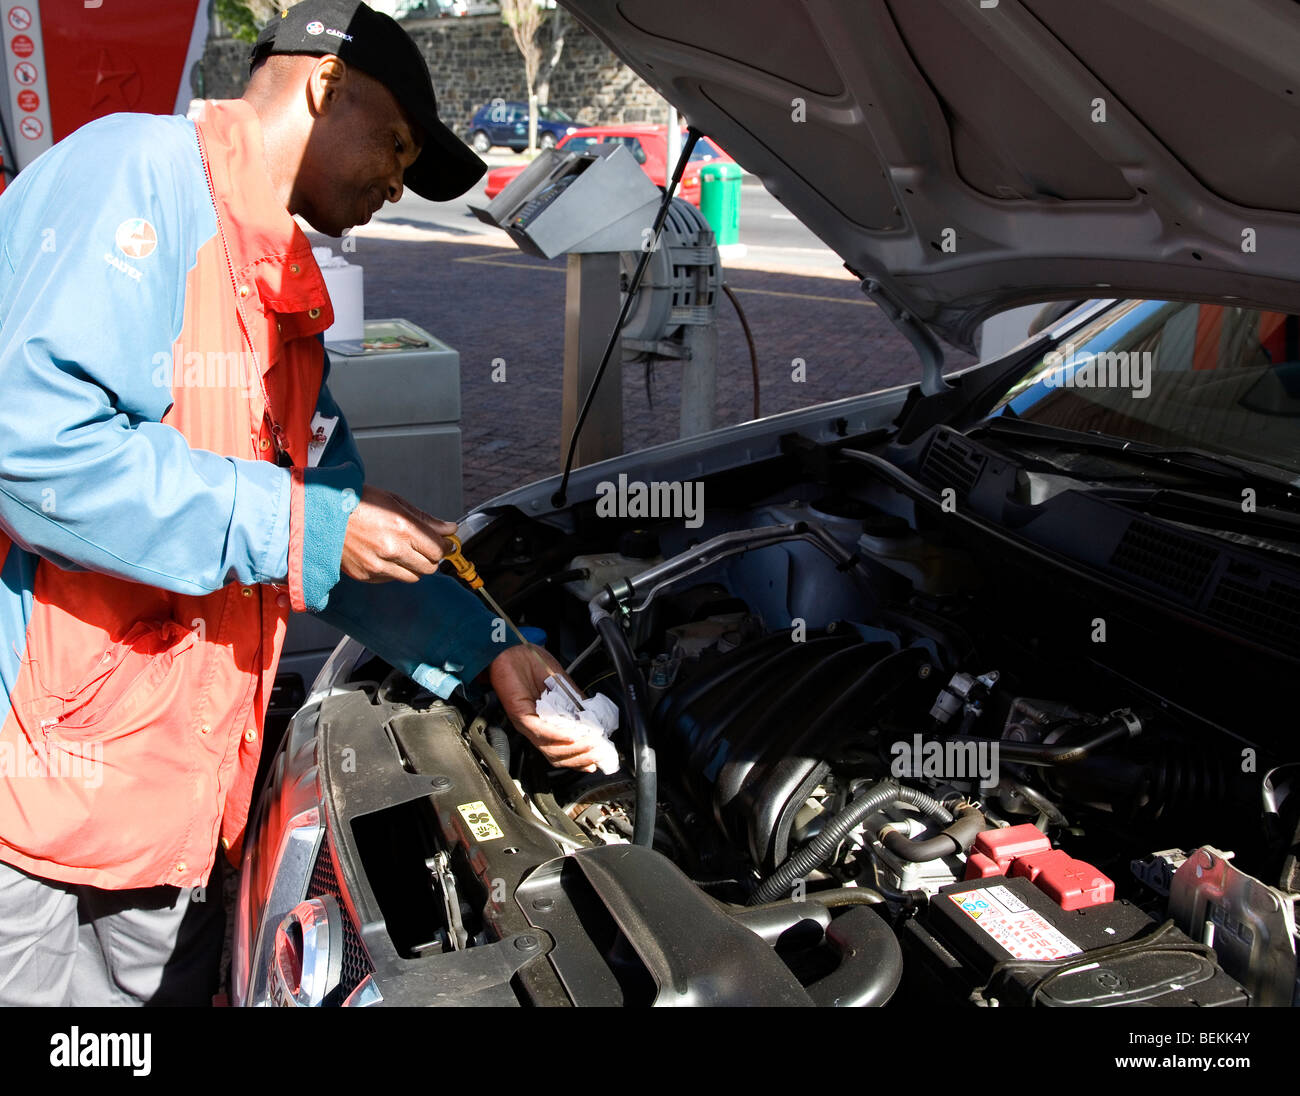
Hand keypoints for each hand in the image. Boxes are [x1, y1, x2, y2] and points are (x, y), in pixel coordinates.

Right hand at [340, 485, 455, 583]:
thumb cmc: (358, 503)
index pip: (438, 549)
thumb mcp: (395, 502)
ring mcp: (377, 566)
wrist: (323, 515)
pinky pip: (392, 579)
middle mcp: (391, 550)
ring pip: (413, 577)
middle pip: (429, 567)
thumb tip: (450, 529)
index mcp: (402, 528)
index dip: (443, 546)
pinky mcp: (366, 576)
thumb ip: (426, 519)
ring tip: (403, 550)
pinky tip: (385, 555)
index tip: (443, 542)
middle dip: (431, 558)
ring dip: (414, 566)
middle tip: (425, 547)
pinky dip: (395, 571)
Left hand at [489, 643, 605, 771]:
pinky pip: (541, 730)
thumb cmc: (530, 662)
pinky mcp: (520, 714)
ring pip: (549, 747)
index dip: (580, 756)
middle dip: (581, 758)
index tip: (598, 756)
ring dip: (574, 749)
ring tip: (591, 745)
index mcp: (544, 721)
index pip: (561, 749)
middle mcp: (534, 726)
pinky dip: (559, 735)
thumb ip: (575, 701)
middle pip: (556, 755)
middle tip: (598, 755)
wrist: (509, 648)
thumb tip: (594, 718)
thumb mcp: (561, 683)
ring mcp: (526, 723)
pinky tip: (573, 735)